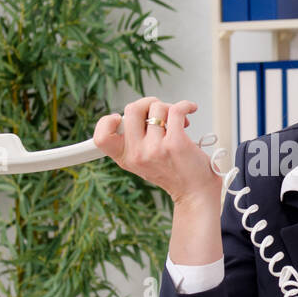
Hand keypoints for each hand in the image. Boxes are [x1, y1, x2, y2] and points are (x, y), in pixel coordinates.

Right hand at [93, 97, 220, 205]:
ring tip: (178, 121)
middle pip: (132, 109)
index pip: (101, 138)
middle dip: (148, 104)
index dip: (106, 122)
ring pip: (157, 107)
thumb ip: (134, 142)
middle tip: (159, 112)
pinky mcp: (176, 144)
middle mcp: (137, 154)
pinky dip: (186, 106)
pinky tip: (190, 110)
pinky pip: (176, 110)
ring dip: (170, 109)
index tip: (119, 118)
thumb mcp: (144, 163)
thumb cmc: (174, 174)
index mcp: (125, 158)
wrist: (196, 192)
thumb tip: (138, 112)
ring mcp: (156, 149)